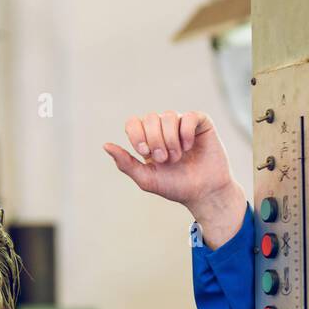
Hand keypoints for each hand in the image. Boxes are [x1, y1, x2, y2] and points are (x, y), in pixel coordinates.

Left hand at [104, 110, 246, 247]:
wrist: (203, 192)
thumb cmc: (175, 187)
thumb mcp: (146, 178)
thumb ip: (126, 163)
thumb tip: (105, 145)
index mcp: (148, 139)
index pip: (133, 122)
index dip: (137, 135)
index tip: (145, 153)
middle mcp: (163, 128)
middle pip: (150, 118)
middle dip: (155, 141)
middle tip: (165, 159)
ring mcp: (181, 124)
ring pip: (168, 116)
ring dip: (171, 140)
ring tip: (178, 157)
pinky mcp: (200, 123)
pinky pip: (188, 116)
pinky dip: (186, 133)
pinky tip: (189, 146)